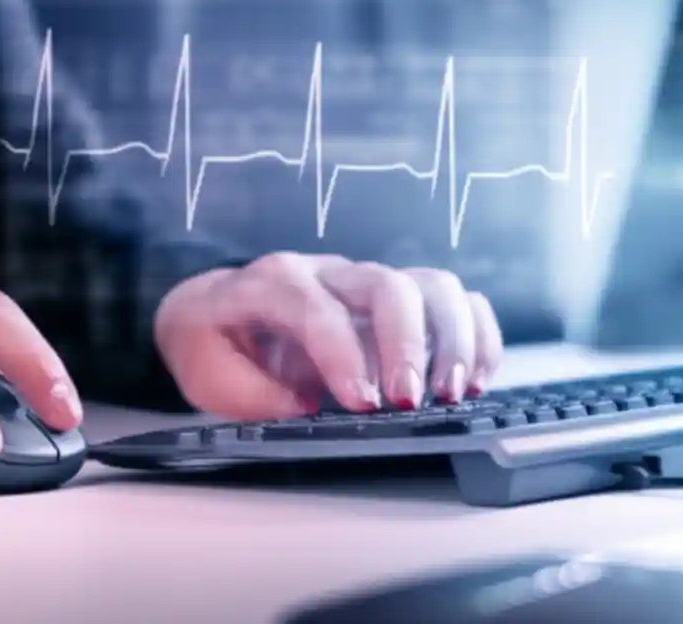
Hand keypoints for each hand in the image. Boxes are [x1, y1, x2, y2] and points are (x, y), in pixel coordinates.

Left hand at [154, 253, 502, 419]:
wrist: (216, 311)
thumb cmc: (213, 342)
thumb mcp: (207, 373)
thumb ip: (250, 392)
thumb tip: (305, 408)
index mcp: (273, 284)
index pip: (316, 309)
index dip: (344, 354)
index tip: (363, 403)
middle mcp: (329, 274)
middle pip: (386, 285)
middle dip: (407, 344)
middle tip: (411, 402)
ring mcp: (368, 284)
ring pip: (431, 284)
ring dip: (453, 339)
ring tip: (454, 394)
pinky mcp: (398, 301)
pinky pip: (454, 301)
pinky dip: (476, 336)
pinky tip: (476, 380)